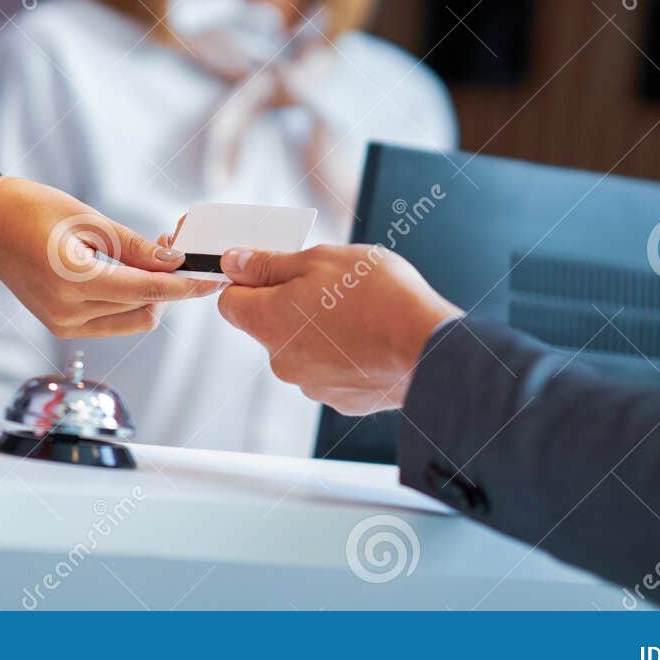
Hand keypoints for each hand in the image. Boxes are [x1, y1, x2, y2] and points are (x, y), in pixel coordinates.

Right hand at [0, 177, 220, 337]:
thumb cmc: (32, 209)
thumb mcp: (88, 219)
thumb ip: (134, 247)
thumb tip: (174, 262)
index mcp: (72, 281)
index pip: (146, 291)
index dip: (185, 285)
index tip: (214, 277)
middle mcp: (67, 313)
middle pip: (145, 313)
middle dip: (169, 287)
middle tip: (173, 248)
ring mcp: (62, 324)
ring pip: (132, 320)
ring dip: (152, 295)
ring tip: (153, 256)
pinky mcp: (61, 326)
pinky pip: (112, 321)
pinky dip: (130, 301)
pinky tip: (132, 272)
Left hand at [217, 244, 461, 414]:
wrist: (429, 348)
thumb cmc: (379, 298)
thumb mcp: (320, 259)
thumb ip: (270, 264)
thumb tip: (234, 262)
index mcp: (269, 322)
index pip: (231, 302)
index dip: (247, 280)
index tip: (271, 268)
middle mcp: (282, 360)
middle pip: (270, 325)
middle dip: (291, 303)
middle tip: (330, 284)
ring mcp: (312, 384)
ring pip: (302, 348)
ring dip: (319, 329)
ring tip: (358, 311)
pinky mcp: (341, 400)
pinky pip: (331, 370)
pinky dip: (343, 354)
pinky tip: (370, 338)